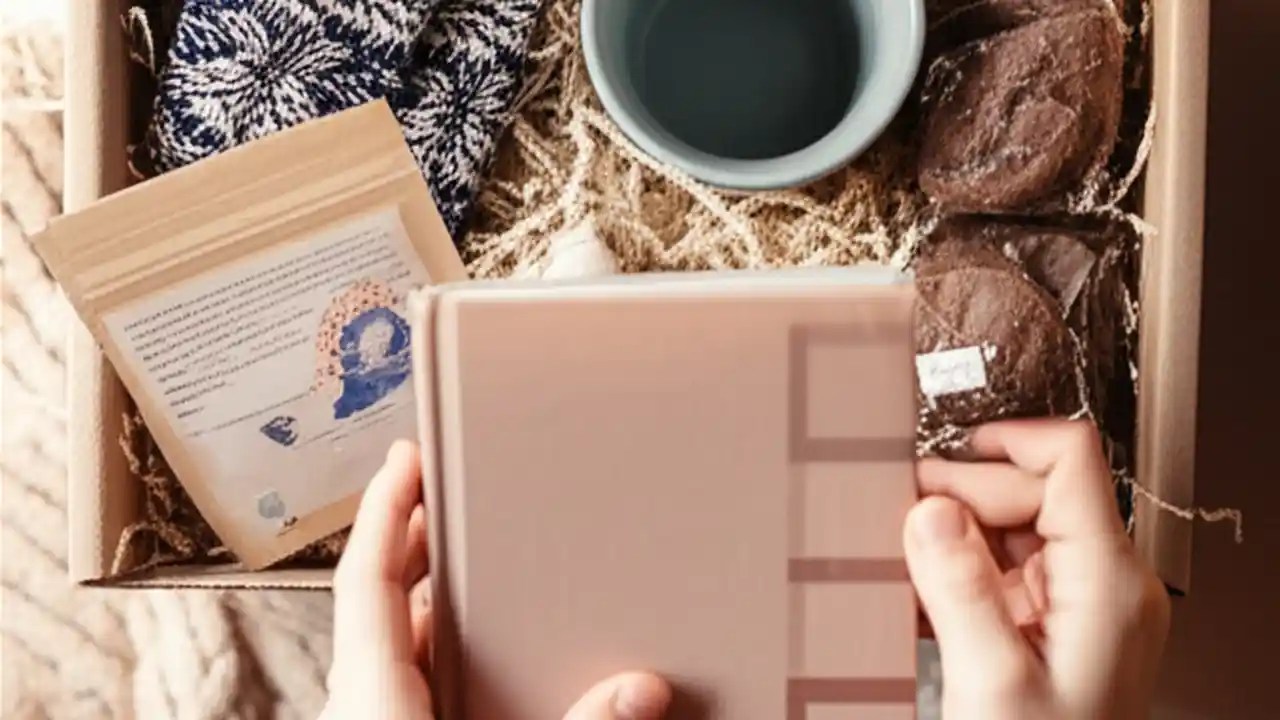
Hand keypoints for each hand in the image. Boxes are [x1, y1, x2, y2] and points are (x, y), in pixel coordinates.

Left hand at [321, 440, 672, 719]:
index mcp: (371, 694)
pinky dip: (435, 636)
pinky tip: (475, 641)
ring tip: (467, 553)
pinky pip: (407, 668)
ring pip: (393, 635)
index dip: (382, 509)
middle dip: (414, 534)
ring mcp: (373, 716)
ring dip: (426, 588)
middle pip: (379, 595)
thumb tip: (641, 688)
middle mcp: (362, 699)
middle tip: (446, 487)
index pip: (365, 577)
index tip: (404, 458)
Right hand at [906, 420, 1169, 719]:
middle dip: (957, 498)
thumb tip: (930, 511)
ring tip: (900, 559)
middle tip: (898, 519)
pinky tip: (918, 595)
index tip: (942, 457)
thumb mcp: (990, 683)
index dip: (1002, 446)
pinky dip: (954, 573)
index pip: (1068, 461)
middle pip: (1028, 490)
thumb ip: (959, 590)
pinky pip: (998, 571)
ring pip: (1008, 528)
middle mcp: (1102, 583)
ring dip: (949, 537)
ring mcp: (1076, 604)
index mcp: (1107, 583)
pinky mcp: (1048, 625)